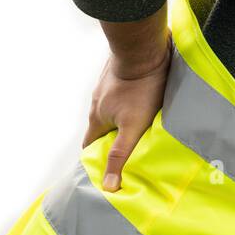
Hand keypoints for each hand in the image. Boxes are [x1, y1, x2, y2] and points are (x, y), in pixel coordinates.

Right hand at [82, 34, 172, 192]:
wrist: (143, 49)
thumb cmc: (140, 89)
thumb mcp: (132, 127)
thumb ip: (120, 154)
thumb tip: (109, 186)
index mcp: (96, 117)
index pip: (90, 145)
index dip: (94, 159)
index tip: (103, 170)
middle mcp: (97, 102)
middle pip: (102, 126)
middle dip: (111, 138)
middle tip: (127, 148)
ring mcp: (107, 86)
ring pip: (112, 108)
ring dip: (121, 117)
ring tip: (138, 125)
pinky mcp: (119, 73)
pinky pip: (121, 91)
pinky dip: (128, 99)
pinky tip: (143, 100)